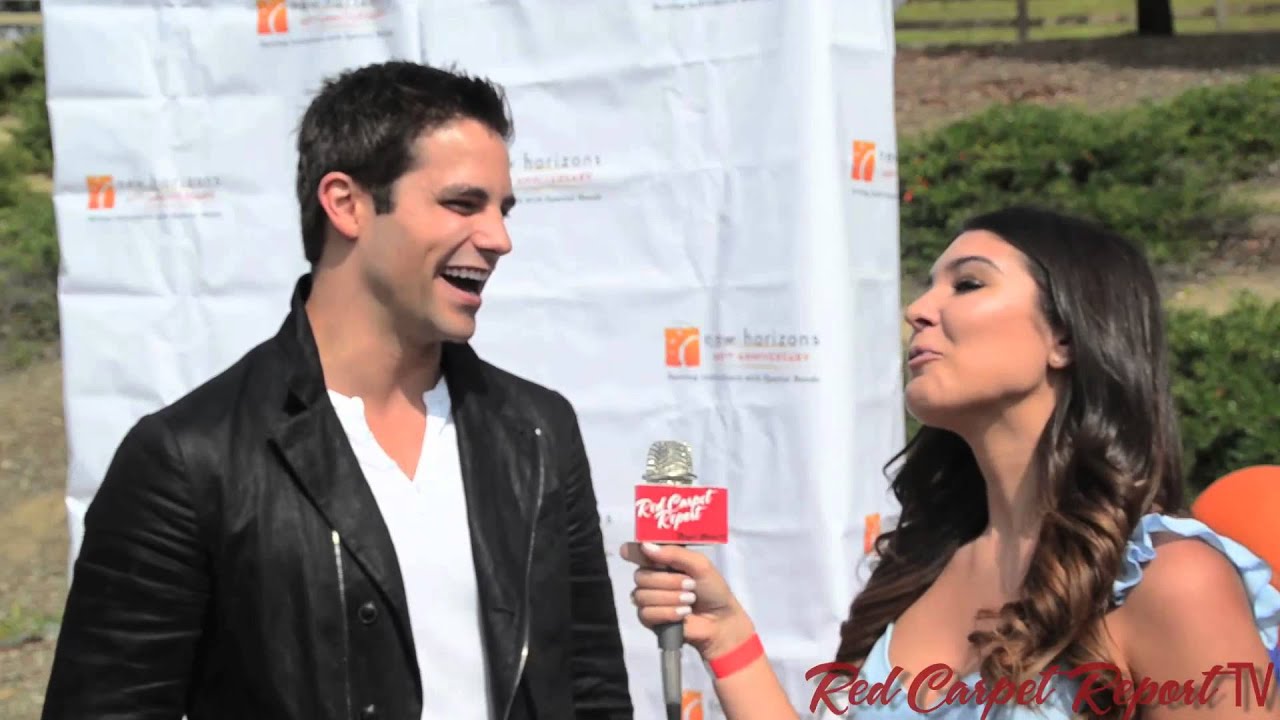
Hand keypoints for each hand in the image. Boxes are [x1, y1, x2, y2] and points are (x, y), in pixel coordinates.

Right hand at [619, 541, 755, 660]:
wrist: (721, 620)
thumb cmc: (713, 589)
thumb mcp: (700, 565)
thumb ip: (675, 554)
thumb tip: (645, 546)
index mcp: (662, 561)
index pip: (637, 553)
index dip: (631, 552)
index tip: (627, 552)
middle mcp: (651, 578)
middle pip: (640, 576)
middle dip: (667, 582)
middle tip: (690, 585)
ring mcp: (648, 599)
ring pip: (642, 595)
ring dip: (670, 598)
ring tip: (690, 601)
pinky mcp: (650, 620)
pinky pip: (646, 613)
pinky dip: (667, 613)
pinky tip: (683, 614)